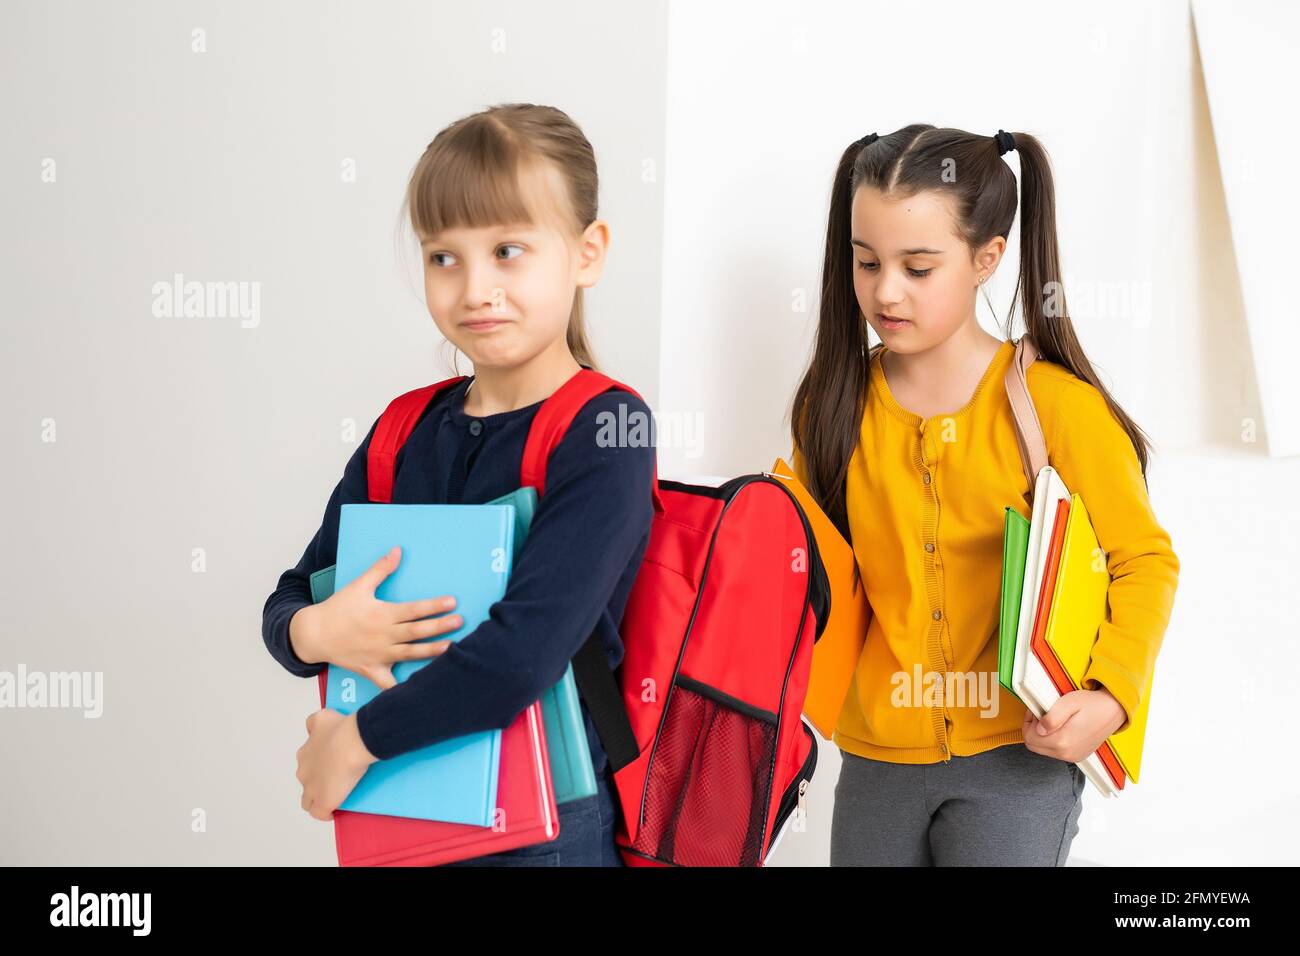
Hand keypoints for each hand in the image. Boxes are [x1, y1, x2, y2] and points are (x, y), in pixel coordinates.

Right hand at [290, 546, 462, 688]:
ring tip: (452, 649)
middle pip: (416, 631)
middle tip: (460, 622)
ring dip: (431, 652)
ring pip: (409, 654)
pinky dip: (402, 688)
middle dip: (440, 627)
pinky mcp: (371, 669)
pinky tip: (421, 689)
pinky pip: (389, 683)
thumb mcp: (359, 585)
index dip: (433, 606)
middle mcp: (382, 635)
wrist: (313, 634)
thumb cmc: (337, 609)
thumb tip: (398, 550)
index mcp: (381, 614)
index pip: (413, 609)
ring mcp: (378, 654)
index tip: (452, 602)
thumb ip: (381, 569)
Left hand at [296, 709, 378, 820]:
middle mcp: (304, 771)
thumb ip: (315, 723)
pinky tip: (333, 812)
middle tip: (336, 776)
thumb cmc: (342, 729)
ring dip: (319, 796)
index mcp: (304, 753)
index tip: (330, 762)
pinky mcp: (322, 802)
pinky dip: (325, 813)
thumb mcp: (324, 717)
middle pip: (307, 780)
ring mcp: (311, 788)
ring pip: (308, 798)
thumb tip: (313, 728)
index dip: (317, 763)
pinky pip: (319, 813)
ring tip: (336, 794)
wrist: (353, 742)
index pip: (306, 762)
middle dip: (318, 779)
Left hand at [1022, 687, 1126, 763]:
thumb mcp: (1068, 703)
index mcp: (1062, 742)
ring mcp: (1073, 756)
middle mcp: (1067, 753)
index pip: (1029, 738)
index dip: (1028, 722)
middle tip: (1042, 714)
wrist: (1114, 710)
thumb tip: (1038, 728)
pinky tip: (1061, 727)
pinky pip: (1055, 751)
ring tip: (1053, 719)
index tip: (1036, 710)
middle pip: (1034, 746)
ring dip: (1043, 735)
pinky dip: (1053, 740)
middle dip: (1033, 729)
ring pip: (1043, 749)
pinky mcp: (1077, 756)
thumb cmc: (1092, 704)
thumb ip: (1051, 717)